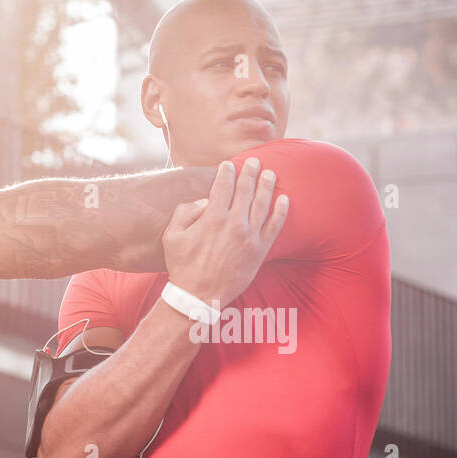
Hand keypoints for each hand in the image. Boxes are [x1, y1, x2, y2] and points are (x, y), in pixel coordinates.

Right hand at [161, 156, 288, 307]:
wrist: (199, 297)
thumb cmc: (183, 267)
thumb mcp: (172, 236)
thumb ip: (184, 212)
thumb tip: (203, 201)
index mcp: (212, 217)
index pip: (223, 186)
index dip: (227, 172)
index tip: (229, 165)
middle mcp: (234, 224)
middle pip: (246, 190)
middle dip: (250, 172)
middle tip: (254, 161)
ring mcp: (249, 237)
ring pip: (263, 204)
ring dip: (267, 185)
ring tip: (270, 173)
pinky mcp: (260, 250)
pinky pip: (275, 226)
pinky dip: (281, 211)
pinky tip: (284, 199)